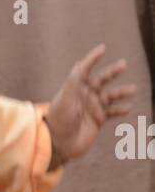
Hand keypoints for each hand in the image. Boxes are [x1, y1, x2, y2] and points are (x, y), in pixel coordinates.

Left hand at [45, 45, 136, 167]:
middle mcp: (86, 95)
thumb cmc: (59, 120)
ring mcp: (93, 107)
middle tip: (123, 64)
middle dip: (112, 72)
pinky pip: (113, 112)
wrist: (59, 143)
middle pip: (102, 80)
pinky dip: (120, 110)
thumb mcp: (65, 100)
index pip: (85, 69)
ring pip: (111, 96)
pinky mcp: (99, 120)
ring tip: (132, 89)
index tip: (102, 49)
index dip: (92, 59)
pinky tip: (127, 108)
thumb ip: (73, 83)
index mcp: (75, 88)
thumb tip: (80, 64)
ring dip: (121, 92)